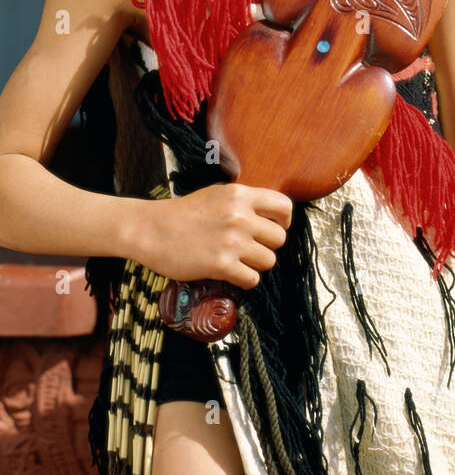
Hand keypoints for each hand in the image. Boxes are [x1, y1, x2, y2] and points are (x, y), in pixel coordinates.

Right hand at [138, 183, 291, 288]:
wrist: (150, 229)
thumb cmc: (183, 213)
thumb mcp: (216, 195)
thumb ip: (243, 202)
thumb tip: (269, 215)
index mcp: (240, 195)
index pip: (284, 207)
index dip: (283, 221)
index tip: (273, 228)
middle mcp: (239, 216)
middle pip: (279, 238)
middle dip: (268, 246)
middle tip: (251, 249)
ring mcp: (231, 241)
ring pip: (269, 260)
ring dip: (256, 264)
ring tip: (239, 261)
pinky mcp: (220, 264)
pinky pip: (252, 279)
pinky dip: (245, 280)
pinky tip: (232, 274)